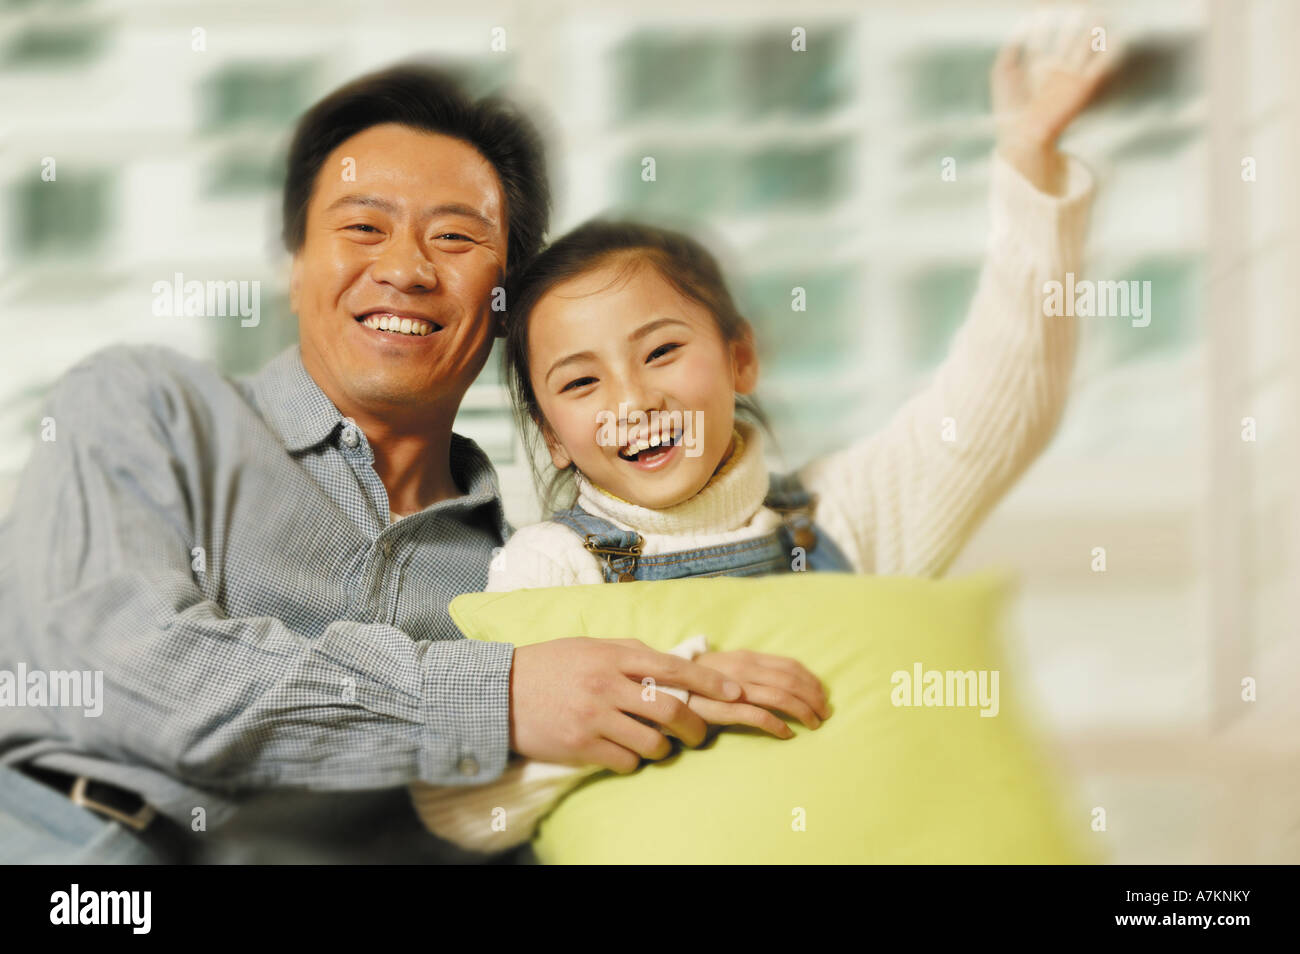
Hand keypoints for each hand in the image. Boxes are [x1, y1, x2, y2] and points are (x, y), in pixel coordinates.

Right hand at [508, 637, 743, 773]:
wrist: (501, 691)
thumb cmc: (552, 666)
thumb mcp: (592, 647)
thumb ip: (631, 654)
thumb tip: (676, 662)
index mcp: (614, 654)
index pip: (675, 667)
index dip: (711, 681)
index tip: (737, 691)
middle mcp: (607, 683)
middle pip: (672, 710)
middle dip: (696, 728)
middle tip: (700, 735)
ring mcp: (594, 716)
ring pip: (653, 743)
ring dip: (663, 749)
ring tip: (657, 746)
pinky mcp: (580, 745)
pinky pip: (626, 762)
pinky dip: (634, 761)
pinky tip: (625, 754)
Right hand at [686, 649, 831, 739]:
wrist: (660, 687)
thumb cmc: (699, 681)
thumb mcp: (729, 667)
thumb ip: (753, 670)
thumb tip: (788, 681)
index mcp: (747, 657)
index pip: (790, 665)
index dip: (812, 681)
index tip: (823, 696)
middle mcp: (744, 668)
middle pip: (791, 681)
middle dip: (814, 699)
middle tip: (825, 715)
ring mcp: (733, 688)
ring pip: (781, 697)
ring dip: (803, 712)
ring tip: (814, 725)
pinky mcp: (723, 708)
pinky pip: (758, 716)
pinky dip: (778, 725)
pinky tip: (788, 734)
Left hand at [992, 5, 1121, 191]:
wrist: (1022, 133)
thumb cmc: (1008, 107)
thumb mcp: (1002, 73)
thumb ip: (1010, 49)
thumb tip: (1019, 27)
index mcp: (1034, 68)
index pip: (1041, 40)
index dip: (1043, 24)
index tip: (1043, 8)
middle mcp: (1054, 70)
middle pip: (1067, 40)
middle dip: (1073, 23)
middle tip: (1080, 5)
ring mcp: (1069, 77)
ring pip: (1084, 48)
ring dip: (1091, 32)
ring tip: (1098, 15)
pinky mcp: (1084, 87)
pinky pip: (1101, 66)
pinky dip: (1111, 52)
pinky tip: (1118, 36)